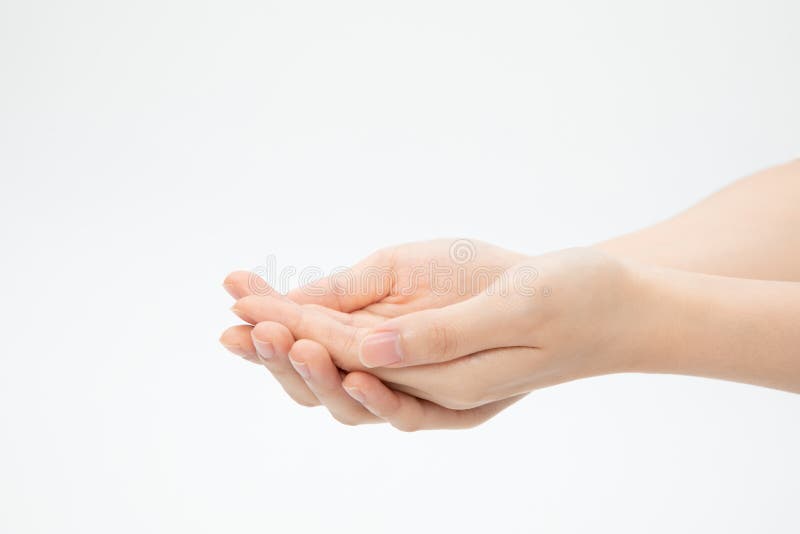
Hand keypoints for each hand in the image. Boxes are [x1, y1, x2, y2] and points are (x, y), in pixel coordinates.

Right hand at [220, 239, 528, 427]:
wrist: (546, 289)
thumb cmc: (471, 275)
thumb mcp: (397, 268)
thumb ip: (343, 292)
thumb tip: (281, 301)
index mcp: (360, 338)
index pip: (299, 339)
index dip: (264, 322)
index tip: (231, 294)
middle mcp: (377, 373)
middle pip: (310, 382)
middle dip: (276, 357)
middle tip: (251, 331)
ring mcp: (409, 394)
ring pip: (347, 404)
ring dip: (316, 377)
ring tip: (295, 342)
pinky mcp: (449, 410)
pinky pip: (406, 415)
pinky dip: (377, 398)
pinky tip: (354, 372)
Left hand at [225, 247, 644, 410]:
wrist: (619, 305)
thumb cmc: (577, 300)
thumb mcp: (515, 308)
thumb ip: (440, 337)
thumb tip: (366, 349)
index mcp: (449, 387)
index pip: (354, 362)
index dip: (297, 333)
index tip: (248, 307)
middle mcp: (434, 396)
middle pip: (339, 383)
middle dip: (282, 350)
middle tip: (233, 320)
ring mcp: (435, 382)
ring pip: (348, 377)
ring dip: (298, 348)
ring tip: (249, 316)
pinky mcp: (439, 363)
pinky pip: (373, 359)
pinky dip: (331, 337)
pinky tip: (303, 320)